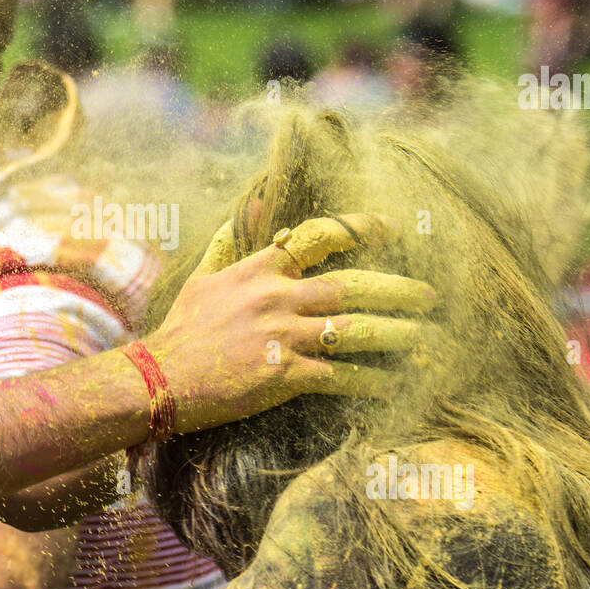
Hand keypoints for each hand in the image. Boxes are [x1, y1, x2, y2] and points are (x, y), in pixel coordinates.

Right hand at [143, 214, 436, 433]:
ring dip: (398, 335)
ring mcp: (283, 336)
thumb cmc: (181, 330)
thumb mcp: (204, 276)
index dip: (362, 230)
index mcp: (260, 269)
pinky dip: (373, 381)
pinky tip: (396, 385)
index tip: (393, 230)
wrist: (159, 379)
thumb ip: (230, 241)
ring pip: (357, 329)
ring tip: (427, 339)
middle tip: (430, 296)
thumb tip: (249, 203)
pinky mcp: (284, 376)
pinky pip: (342, 375)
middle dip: (399, 290)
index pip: (319, 237)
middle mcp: (277, 297)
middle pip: (353, 285)